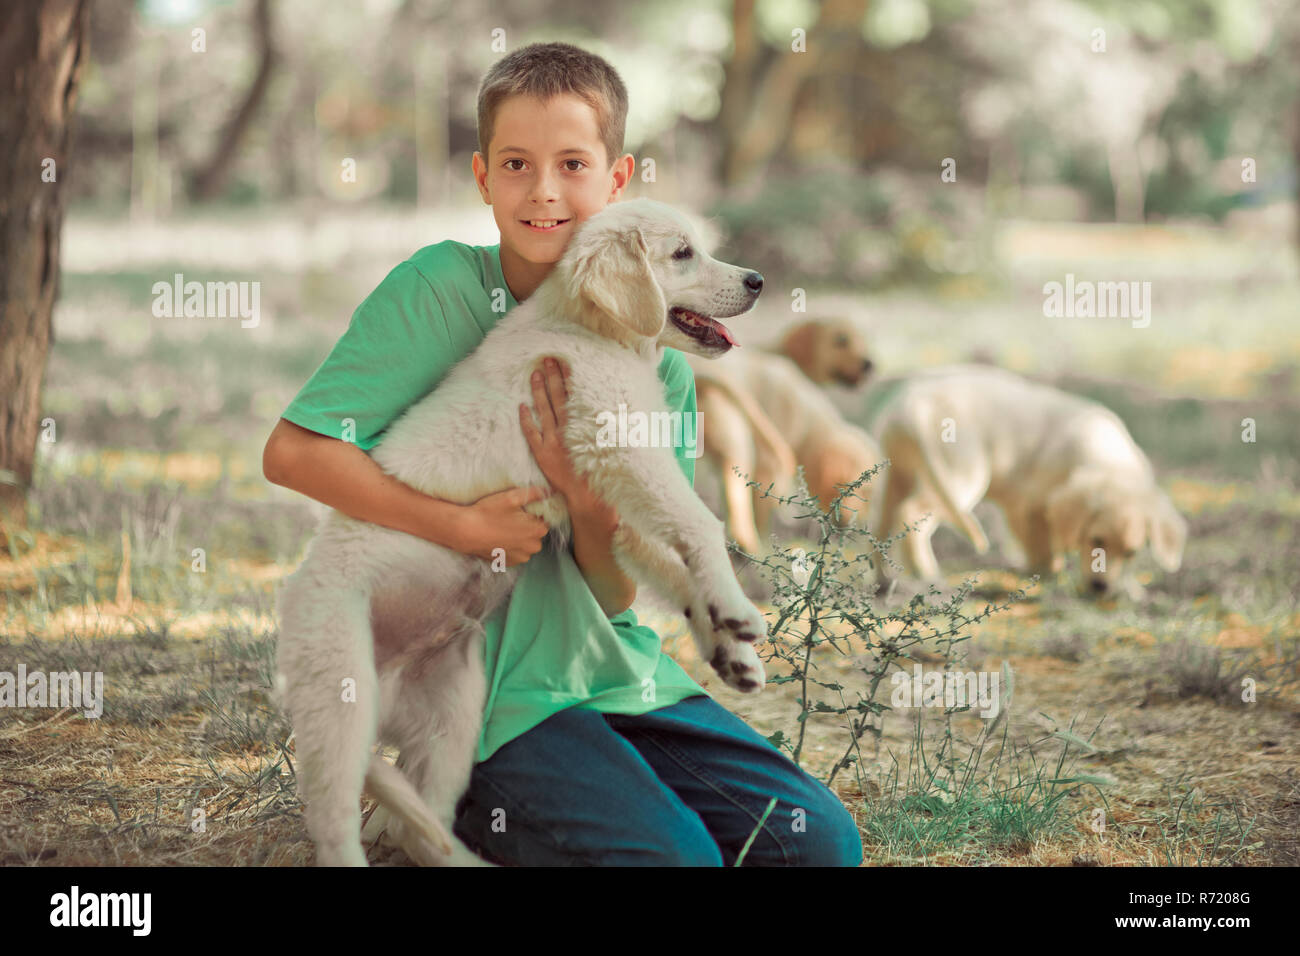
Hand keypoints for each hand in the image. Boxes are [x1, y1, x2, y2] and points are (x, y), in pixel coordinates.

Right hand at [455, 486, 551, 565]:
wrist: (465, 531)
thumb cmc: (488, 513)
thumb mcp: (512, 497)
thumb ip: (534, 493)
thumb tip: (549, 491)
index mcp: (538, 531)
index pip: (545, 520)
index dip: (534, 513)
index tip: (521, 510)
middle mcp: (533, 548)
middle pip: (536, 533)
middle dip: (528, 526)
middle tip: (510, 517)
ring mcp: (521, 558)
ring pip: (526, 544)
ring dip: (519, 537)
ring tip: (503, 527)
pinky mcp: (509, 562)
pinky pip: (515, 552)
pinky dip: (510, 546)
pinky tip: (498, 537)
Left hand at [519, 356, 618, 525]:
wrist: (589, 498)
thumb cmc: (604, 473)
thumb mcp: (610, 447)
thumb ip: (607, 429)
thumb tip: (612, 409)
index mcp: (582, 427)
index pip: (574, 396)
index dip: (569, 378)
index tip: (566, 362)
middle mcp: (567, 431)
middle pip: (557, 398)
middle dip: (553, 377)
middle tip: (547, 359)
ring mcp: (552, 442)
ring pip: (543, 411)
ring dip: (538, 391)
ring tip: (535, 374)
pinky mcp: (542, 454)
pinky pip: (531, 433)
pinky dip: (526, 420)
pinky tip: (522, 406)